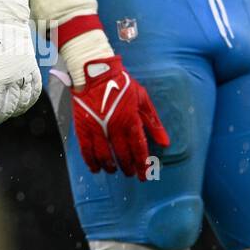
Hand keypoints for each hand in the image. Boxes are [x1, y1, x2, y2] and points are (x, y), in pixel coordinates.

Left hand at [0, 18, 40, 134]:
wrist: (6, 19)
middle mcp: (16, 76)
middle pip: (8, 107)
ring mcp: (27, 72)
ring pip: (23, 102)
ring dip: (12, 113)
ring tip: (1, 116)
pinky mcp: (33, 68)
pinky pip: (35, 91)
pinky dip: (28, 102)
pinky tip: (20, 106)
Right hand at [71, 55, 168, 177]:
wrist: (95, 74)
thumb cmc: (122, 85)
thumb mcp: (143, 99)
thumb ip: (154, 122)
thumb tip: (165, 143)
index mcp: (131, 120)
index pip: (139, 148)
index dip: (142, 164)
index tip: (144, 175)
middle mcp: (114, 128)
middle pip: (122, 155)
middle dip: (128, 168)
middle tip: (130, 174)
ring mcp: (97, 129)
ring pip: (104, 156)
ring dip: (110, 167)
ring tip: (114, 171)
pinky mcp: (83, 128)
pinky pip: (87, 151)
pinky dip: (91, 162)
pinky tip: (96, 168)